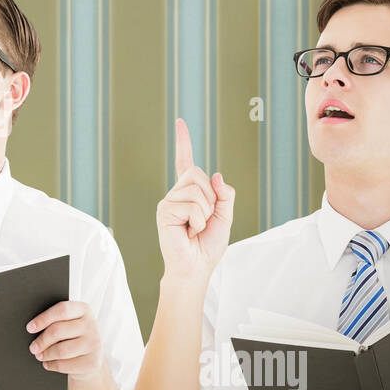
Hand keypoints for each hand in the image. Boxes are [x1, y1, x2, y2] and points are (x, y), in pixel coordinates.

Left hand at [27, 300, 103, 379]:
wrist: (90, 359)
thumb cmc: (73, 338)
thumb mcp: (68, 324)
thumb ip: (55, 321)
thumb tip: (33, 328)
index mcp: (83, 309)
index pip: (61, 310)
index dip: (43, 319)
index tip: (30, 328)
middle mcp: (91, 325)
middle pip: (58, 331)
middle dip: (42, 341)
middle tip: (33, 347)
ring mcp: (94, 344)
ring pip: (61, 350)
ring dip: (46, 354)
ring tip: (39, 355)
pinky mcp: (92, 362)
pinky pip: (65, 365)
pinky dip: (52, 365)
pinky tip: (47, 363)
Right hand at [156, 117, 234, 283]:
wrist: (195, 268)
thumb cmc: (207, 246)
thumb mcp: (225, 217)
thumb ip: (224, 195)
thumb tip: (215, 175)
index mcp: (190, 192)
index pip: (185, 162)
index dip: (183, 142)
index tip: (180, 121)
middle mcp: (176, 193)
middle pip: (199, 175)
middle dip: (211, 198)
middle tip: (203, 221)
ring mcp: (169, 201)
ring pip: (197, 189)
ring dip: (206, 211)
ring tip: (195, 228)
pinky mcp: (164, 211)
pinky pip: (192, 204)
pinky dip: (198, 220)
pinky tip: (188, 231)